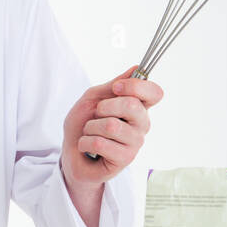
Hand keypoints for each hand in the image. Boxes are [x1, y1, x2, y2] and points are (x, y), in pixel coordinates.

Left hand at [60, 65, 163, 185]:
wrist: (71, 153)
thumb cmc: (83, 125)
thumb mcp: (94, 98)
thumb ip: (114, 84)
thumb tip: (136, 67)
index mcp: (138, 107)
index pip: (155, 93)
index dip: (136, 86)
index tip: (116, 88)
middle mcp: (141, 125)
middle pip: (132, 105)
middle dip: (104, 107)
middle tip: (96, 115)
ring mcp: (135, 143)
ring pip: (111, 125)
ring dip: (90, 127)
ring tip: (90, 133)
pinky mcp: (125, 159)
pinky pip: (100, 143)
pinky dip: (85, 142)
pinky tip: (87, 146)